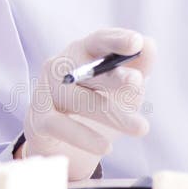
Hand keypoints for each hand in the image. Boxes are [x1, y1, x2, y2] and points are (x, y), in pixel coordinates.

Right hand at [22, 28, 155, 180]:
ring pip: (80, 101)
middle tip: (137, 83)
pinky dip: (83, 136)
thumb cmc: (95, 104)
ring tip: (141, 128)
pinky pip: (60, 126)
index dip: (117, 41)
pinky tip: (106, 147)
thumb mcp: (122, 88)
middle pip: (88, 70)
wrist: (62, 142)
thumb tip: (149, 46)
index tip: (136, 43)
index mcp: (82, 52)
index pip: (99, 41)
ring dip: (112, 115)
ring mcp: (46, 91)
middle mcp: (60, 66)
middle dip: (114, 77)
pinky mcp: (38, 118)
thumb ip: (137, 68)